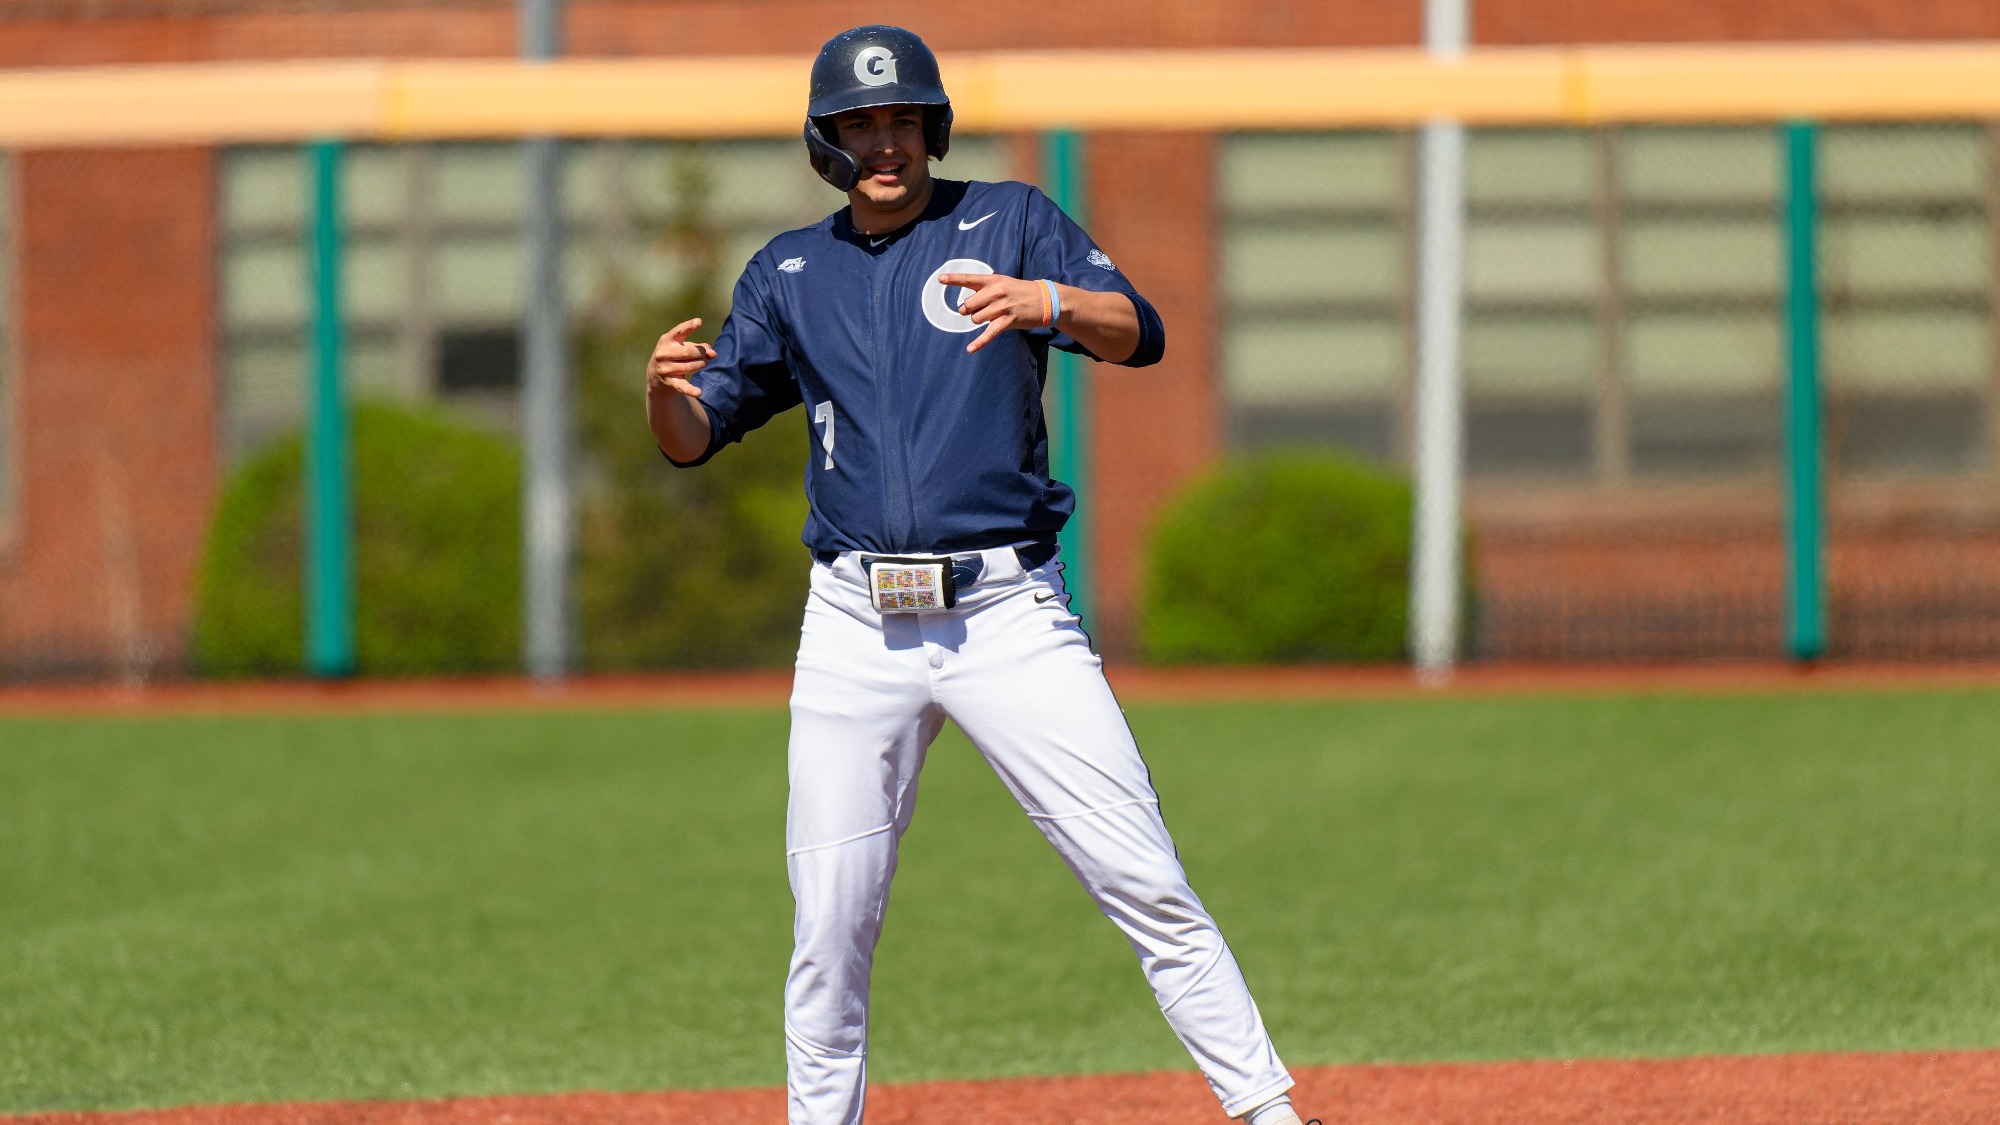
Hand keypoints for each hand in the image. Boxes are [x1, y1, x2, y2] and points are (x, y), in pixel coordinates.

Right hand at [647, 318, 715, 397]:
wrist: (655, 377)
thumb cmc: (674, 356)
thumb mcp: (683, 348)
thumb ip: (699, 347)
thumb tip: (713, 353)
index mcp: (667, 340)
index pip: (679, 331)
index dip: (689, 326)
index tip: (699, 322)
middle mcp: (663, 353)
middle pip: (689, 352)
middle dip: (701, 353)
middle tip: (704, 355)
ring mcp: (665, 368)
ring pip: (690, 366)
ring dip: (701, 365)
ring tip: (703, 363)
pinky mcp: (669, 382)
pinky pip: (682, 385)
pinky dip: (691, 390)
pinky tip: (699, 392)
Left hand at [938, 274, 1054, 353]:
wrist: (1045, 299)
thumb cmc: (1020, 291)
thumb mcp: (1003, 283)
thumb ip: (984, 290)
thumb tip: (964, 305)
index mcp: (994, 280)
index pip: (970, 279)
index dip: (954, 279)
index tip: (940, 279)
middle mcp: (997, 292)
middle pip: (969, 304)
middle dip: (969, 310)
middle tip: (979, 309)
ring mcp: (1003, 307)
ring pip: (976, 319)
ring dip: (980, 320)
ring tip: (992, 316)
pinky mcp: (1009, 321)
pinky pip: (989, 333)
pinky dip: (979, 342)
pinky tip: (970, 349)